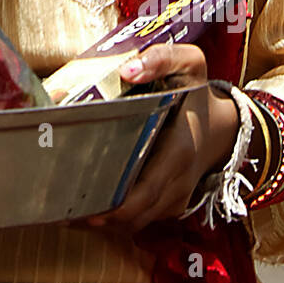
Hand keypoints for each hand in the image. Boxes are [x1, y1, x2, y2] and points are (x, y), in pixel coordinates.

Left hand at [77, 45, 238, 234]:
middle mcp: (178, 182)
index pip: (143, 193)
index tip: (78, 207)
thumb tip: (128, 70)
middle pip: (133, 216)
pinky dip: (115, 218)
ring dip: (101, 222)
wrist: (226, 126)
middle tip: (57, 212)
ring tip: (63, 212)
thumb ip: (162, 59)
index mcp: (179, 151)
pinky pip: (142, 219)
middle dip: (95, 218)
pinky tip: (87, 206)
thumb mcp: (190, 64)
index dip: (111, 207)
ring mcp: (176, 198)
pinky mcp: (171, 205)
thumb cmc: (200, 94)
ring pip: (135, 223)